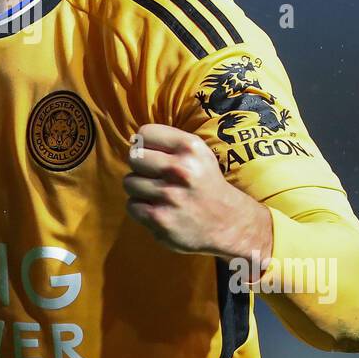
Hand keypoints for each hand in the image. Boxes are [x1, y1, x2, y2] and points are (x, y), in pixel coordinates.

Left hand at [124, 123, 272, 261]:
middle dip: (141, 168)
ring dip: (140, 190)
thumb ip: (169, 144)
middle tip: (155, 177)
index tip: (152, 155)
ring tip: (158, 195)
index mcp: (190, 148)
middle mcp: (180, 169)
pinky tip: (158, 209)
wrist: (229, 224)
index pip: (145, 133)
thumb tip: (134, 141)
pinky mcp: (159, 219)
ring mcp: (169, 195)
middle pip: (134, 158)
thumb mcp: (198, 154)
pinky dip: (141, 209)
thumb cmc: (206, 184)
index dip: (144, 144)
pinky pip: (131, 205)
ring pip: (129, 182)